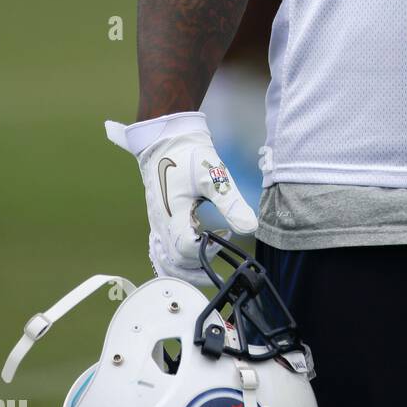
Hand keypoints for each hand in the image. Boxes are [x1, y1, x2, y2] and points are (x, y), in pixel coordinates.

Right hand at [106, 112, 257, 283]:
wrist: (167, 138)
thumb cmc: (189, 154)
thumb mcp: (214, 176)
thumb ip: (231, 205)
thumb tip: (250, 227)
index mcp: (172, 216)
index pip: (186, 250)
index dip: (207, 251)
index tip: (223, 238)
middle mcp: (160, 224)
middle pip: (174, 261)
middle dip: (197, 268)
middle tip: (219, 263)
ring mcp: (156, 222)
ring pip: (163, 259)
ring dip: (182, 268)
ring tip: (203, 268)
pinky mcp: (157, 218)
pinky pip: (158, 248)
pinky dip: (170, 260)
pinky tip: (185, 259)